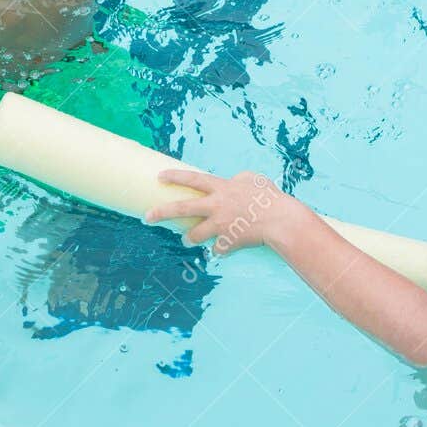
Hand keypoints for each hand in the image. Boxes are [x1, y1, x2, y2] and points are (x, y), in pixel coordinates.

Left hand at [144, 169, 301, 254]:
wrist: (280, 220)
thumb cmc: (269, 197)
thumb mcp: (253, 179)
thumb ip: (238, 179)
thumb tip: (234, 181)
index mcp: (221, 188)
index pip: (192, 179)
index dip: (174, 177)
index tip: (158, 177)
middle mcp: (216, 206)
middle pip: (182, 209)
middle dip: (161, 213)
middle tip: (147, 218)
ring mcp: (220, 226)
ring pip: (195, 235)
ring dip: (190, 238)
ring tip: (187, 240)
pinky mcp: (227, 243)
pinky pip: (219, 249)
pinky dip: (221, 250)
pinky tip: (225, 249)